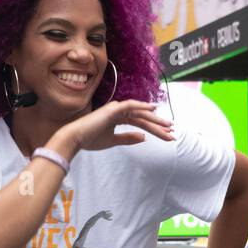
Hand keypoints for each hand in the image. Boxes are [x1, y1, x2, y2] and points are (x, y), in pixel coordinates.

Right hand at [58, 100, 173, 154]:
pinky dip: (142, 107)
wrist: (74, 139)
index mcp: (118, 118)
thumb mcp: (112, 141)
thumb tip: (143, 137)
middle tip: (172, 132)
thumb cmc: (90, 140)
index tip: (167, 136)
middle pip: (143, 118)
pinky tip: (153, 110)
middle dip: (158, 125)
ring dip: (154, 119)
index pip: (140, 123)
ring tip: (168, 126)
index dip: (154, 129)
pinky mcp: (113, 109)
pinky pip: (130, 106)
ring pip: (140, 113)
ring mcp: (116, 108)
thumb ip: (128, 138)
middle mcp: (118, 111)